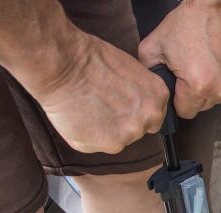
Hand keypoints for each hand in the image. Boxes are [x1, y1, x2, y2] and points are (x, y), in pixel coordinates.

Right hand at [32, 35, 168, 153]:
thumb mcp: (131, 69)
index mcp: (157, 98)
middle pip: (136, 130)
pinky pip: (97, 145)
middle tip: (101, 106)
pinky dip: (86, 136)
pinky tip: (78, 117)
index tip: (121, 106)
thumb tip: (136, 103)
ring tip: (87, 108)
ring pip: (117, 140)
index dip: (135, 112)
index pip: (153, 117)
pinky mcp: (107, 144)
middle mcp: (148, 119)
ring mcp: (129, 134)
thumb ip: (140, 93)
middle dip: (121, 122)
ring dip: (103, 130)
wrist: (62, 64)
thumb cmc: (90, 59)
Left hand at [138, 0, 220, 118]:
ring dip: (214, 86)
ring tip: (208, 63)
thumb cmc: (190, 23)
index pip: (186, 112)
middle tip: (193, 69)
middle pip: (204, 106)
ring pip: (220, 98)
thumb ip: (149, 74)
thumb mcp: (153, 46)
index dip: (179, 100)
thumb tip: (153, 90)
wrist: (218, 5)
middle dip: (196, 93)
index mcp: (197, 85)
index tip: (180, 86)